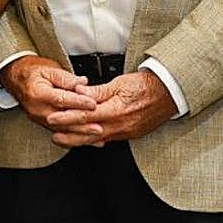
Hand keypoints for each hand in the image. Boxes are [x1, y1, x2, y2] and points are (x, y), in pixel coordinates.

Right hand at [0, 56, 100, 144]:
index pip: (61, 99)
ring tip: (96, 134)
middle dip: (82, 124)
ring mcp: (39, 118)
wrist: (16, 78)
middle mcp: (37, 109)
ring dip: (80, 133)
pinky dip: (74, 135)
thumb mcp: (49, 68)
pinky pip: (60, 131)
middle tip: (99, 126)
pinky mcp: (42, 123)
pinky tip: (87, 138)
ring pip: (62, 129)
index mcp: (38, 93)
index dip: (78, 102)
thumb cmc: (32, 72)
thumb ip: (66, 77)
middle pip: (63, 119)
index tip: (93, 104)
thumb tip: (82, 82)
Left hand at [44, 70, 176, 147]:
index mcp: (115, 110)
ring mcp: (125, 132)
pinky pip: (109, 138)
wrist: (169, 93)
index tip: (53, 118)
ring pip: (98, 139)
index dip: (67, 118)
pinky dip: (96, 139)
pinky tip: (87, 139)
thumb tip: (78, 92)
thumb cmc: (146, 85)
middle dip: (70, 136)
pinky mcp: (130, 134)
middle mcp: (120, 125)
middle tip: (54, 136)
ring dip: (80, 140)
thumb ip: (97, 90)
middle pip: (89, 134)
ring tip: (65, 139)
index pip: (85, 116)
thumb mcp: (119, 83)